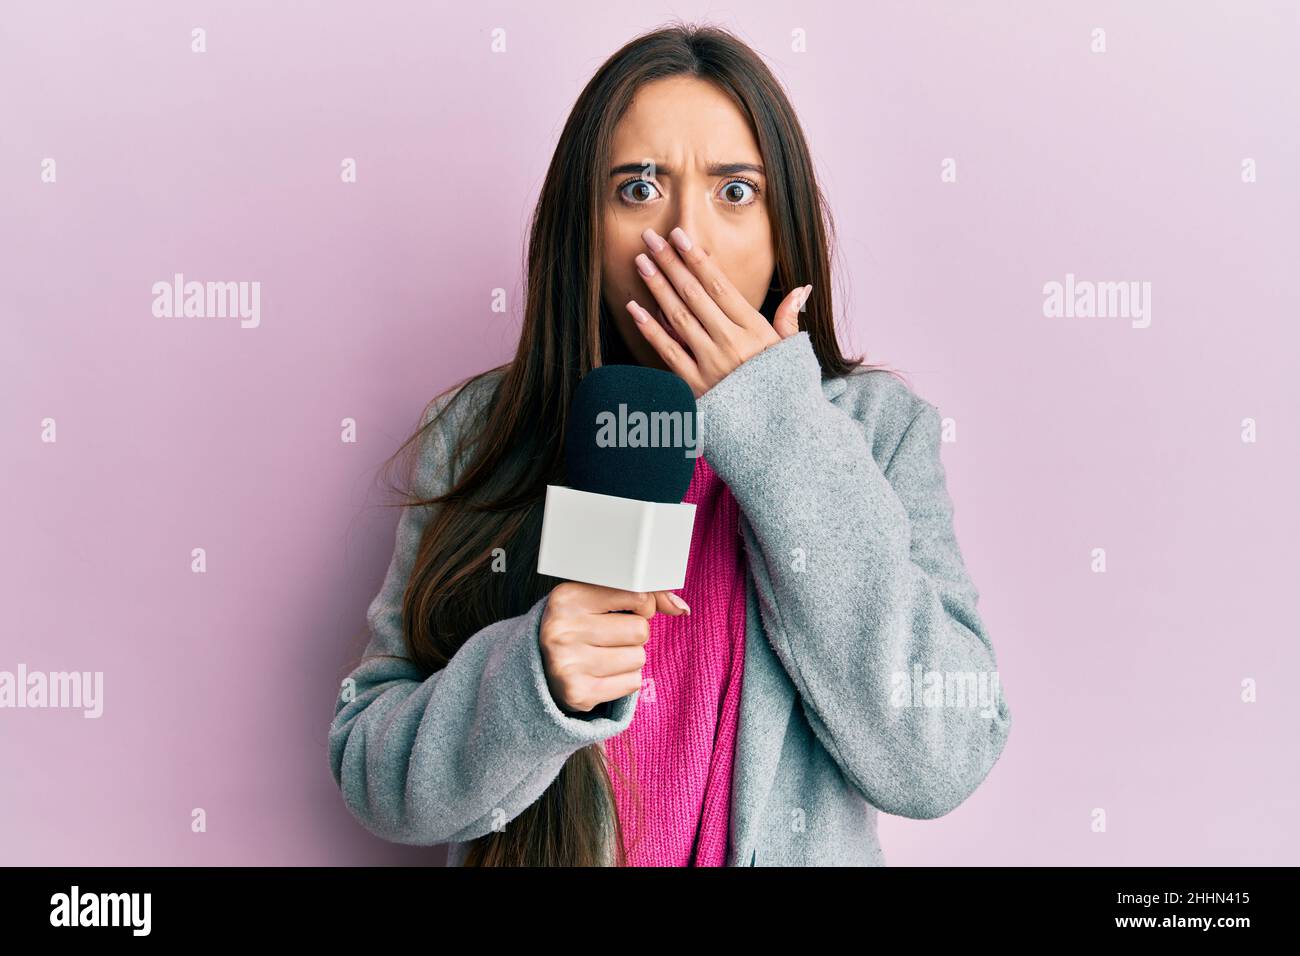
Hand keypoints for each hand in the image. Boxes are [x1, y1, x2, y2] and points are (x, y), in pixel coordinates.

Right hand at [539, 581, 689, 715]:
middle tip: (610, 636)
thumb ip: (641, 596)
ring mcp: (568, 664)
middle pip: (640, 630)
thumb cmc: (579, 627)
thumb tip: (680, 608)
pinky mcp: (578, 693)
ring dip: (630, 657)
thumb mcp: (598, 600)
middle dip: (634, 634)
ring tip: (604, 655)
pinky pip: (632, 683)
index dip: (643, 605)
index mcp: (567, 598)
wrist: (540, 668)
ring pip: (639, 657)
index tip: (629, 610)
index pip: (636, 595)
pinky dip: (625, 679)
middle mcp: (563, 630)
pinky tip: (603, 673)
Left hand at [625, 225, 811, 397]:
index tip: (679, 236)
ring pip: (678, 317)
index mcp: (755, 329)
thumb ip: (790, 318)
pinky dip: (650, 329)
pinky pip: (668, 352)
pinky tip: (635, 307)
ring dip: (657, 288)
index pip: (719, 285)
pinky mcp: (696, 387)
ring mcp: (711, 365)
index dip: (696, 259)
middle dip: (670, 263)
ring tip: (641, 262)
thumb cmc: (784, 388)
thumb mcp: (791, 351)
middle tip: (650, 238)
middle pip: (694, 295)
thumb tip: (802, 288)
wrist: (778, 436)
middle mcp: (731, 343)